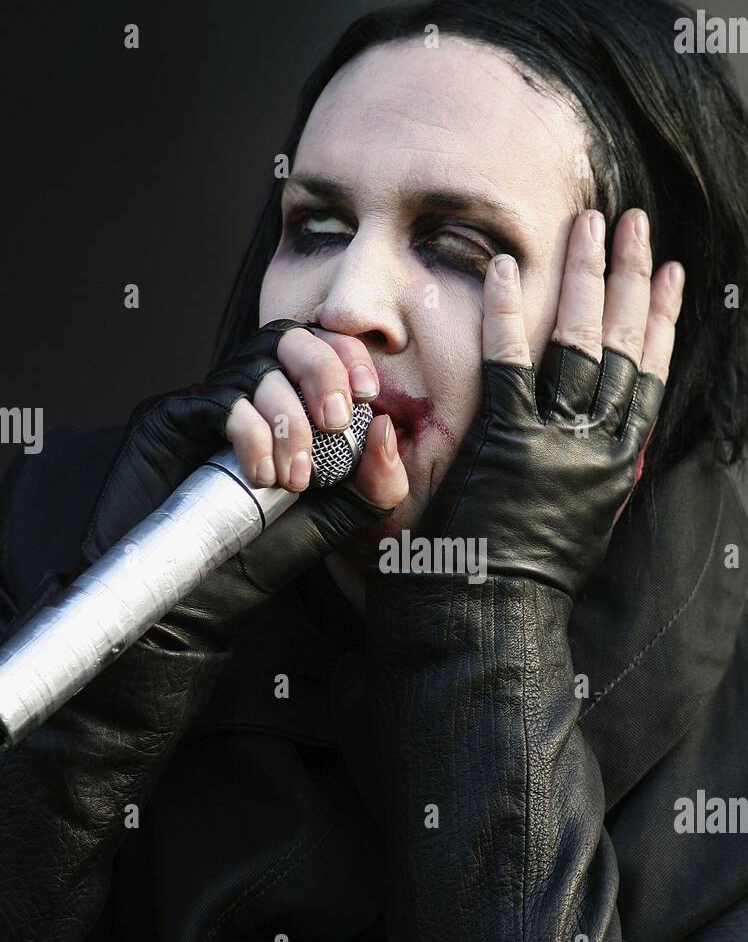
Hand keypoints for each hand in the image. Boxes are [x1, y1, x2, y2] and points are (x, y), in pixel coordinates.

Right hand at [78, 319, 407, 649]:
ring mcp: (204, 405)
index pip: (318, 348)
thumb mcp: (334, 522)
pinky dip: (251, 432)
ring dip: (290, 417)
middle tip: (336, 422)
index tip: (370, 395)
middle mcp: (244, 397)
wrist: (191, 602)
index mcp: (285, 409)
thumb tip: (386, 428)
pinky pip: (218, 401)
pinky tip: (259, 477)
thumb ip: (373, 485)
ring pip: (256, 368)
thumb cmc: (254, 558)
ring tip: (295, 477)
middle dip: (323, 371)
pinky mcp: (168, 419)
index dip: (346, 355)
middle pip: (287, 339)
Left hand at [415, 208, 683, 598]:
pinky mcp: (506, 442)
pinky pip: (508, 364)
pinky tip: (502, 267)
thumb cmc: (529, 582)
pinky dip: (506, 313)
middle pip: (622, 344)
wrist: (498, 619)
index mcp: (617, 465)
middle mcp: (597, 446)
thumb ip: (599, 480)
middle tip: (634, 223)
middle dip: (631, 277)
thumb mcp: (584, 527)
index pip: (646, 376)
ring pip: (579, 342)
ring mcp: (555, 440)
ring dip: (586, 276)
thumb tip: (616, 451)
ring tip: (591, 222)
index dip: (659, 319)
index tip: (669, 274)